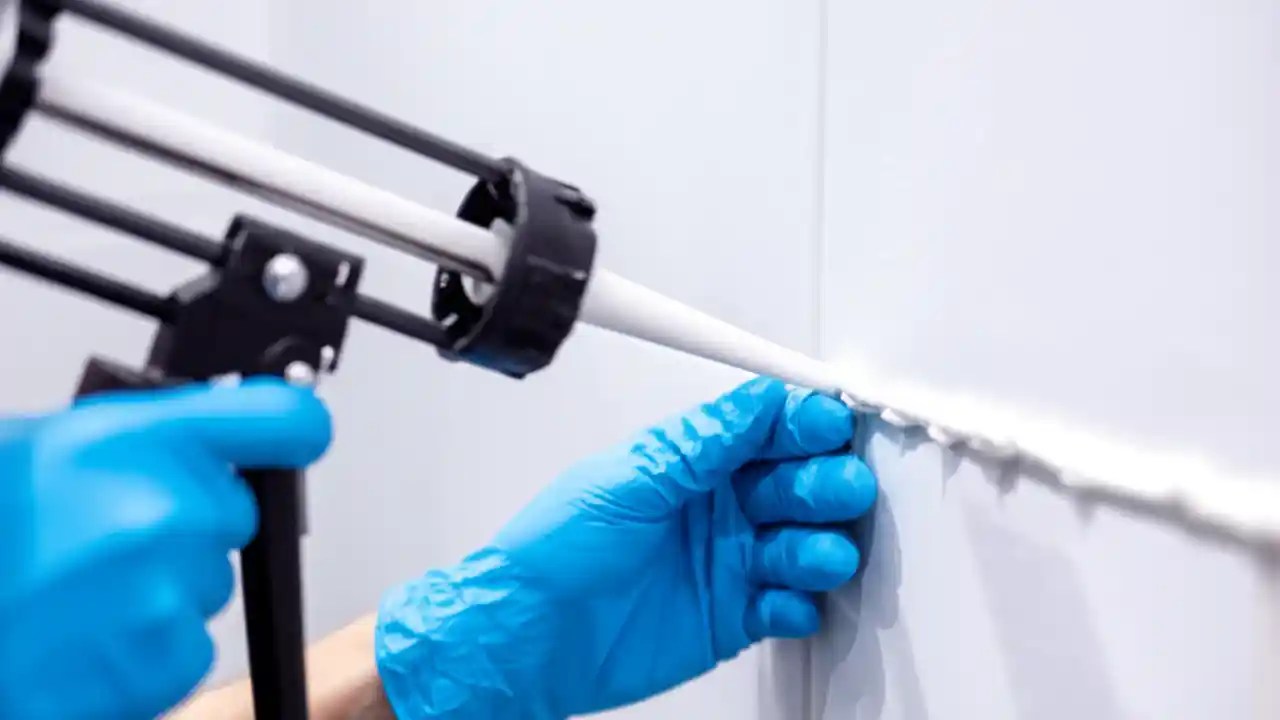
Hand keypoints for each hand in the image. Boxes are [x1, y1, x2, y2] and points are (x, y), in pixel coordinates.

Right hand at [0, 378, 330, 718]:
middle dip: (189, 530)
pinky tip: (86, 637)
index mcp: (138, 444)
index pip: (281, 420)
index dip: (294, 427)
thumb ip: (151, 440)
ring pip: (209, 590)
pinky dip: (144, 651)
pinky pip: (185, 652)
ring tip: (82, 596)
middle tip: (111, 543)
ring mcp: (163, 594)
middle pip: (237, 520)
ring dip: (161, 596)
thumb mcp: (59, 446)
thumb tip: (216, 441)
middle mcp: (165, 514)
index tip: (298, 434)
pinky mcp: (155, 665)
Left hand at [376, 377, 875, 718]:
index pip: (764, 431)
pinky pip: (787, 606)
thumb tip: (758, 399)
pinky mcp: (734, 617)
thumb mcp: (626, 480)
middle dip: (824, 482)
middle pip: (795, 484)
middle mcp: (717, 508)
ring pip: (801, 545)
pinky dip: (799, 604)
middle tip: (840, 488)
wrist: (528, 637)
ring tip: (820, 554)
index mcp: (691, 464)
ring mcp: (729, 563)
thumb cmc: (553, 552)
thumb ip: (700, 443)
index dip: (801, 424)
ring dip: (821, 546)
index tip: (828, 425)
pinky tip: (793, 602)